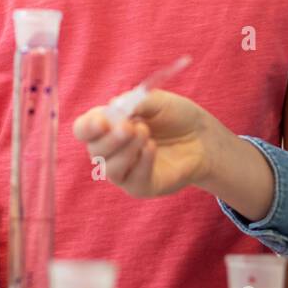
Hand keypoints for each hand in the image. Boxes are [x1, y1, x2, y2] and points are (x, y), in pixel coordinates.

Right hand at [72, 89, 216, 198]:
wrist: (204, 137)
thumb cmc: (176, 116)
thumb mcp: (157, 101)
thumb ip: (136, 102)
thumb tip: (115, 107)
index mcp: (108, 126)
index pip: (84, 129)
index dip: (88, 126)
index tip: (103, 120)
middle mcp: (111, 151)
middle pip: (94, 150)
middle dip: (111, 138)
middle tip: (130, 126)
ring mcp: (125, 171)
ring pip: (110, 168)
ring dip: (126, 150)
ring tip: (146, 134)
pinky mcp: (141, 186)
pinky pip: (132, 179)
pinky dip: (141, 162)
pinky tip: (153, 148)